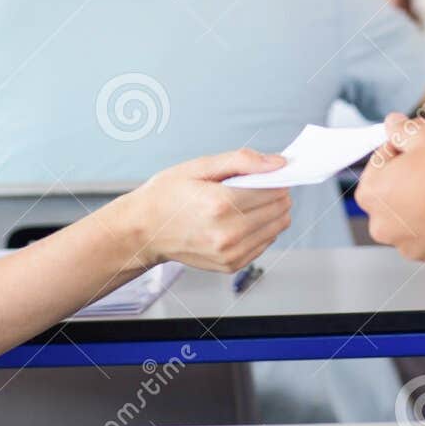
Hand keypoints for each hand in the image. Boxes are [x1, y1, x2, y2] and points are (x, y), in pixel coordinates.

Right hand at [128, 148, 291, 272]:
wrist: (144, 230)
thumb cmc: (168, 195)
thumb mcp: (200, 166)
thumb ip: (242, 161)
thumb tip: (279, 163)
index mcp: (220, 204)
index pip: (274, 190)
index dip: (275, 178)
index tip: (267, 173)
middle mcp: (228, 233)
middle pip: (280, 209)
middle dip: (275, 194)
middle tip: (254, 186)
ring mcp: (230, 253)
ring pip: (277, 228)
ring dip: (270, 212)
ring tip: (245, 203)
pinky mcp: (231, 264)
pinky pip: (265, 243)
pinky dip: (260, 229)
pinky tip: (240, 220)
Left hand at [355, 113, 424, 265]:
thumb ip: (402, 129)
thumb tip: (394, 125)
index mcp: (371, 193)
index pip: (380, 159)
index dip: (403, 147)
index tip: (420, 146)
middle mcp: (382, 225)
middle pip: (393, 189)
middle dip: (411, 174)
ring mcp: (407, 245)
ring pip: (412, 212)